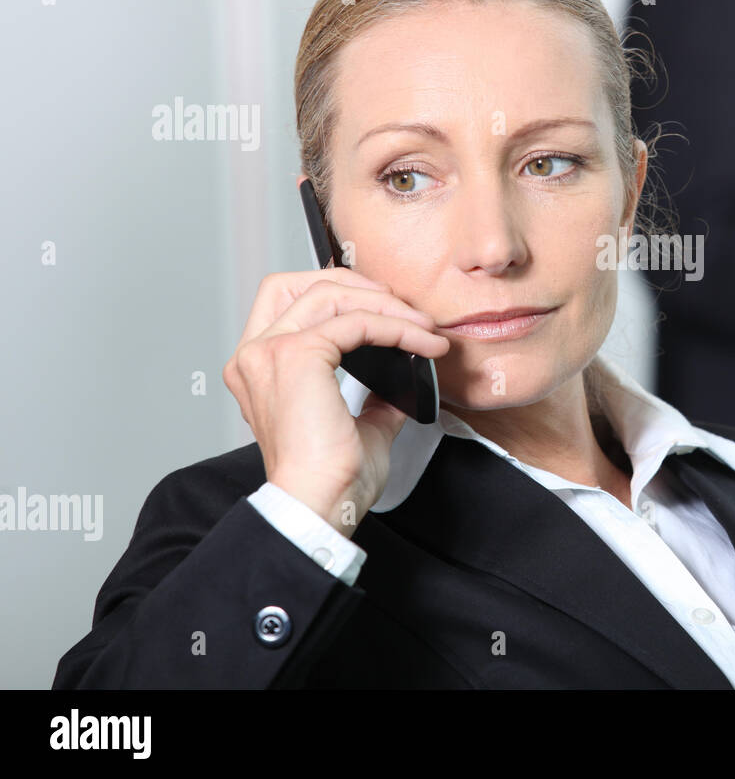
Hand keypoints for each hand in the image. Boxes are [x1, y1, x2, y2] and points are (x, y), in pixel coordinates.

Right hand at [222, 267, 449, 538]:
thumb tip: (401, 381)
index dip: (341, 292)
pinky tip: (422, 342)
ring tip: (425, 329)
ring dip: (387, 306)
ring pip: (333, 295)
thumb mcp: (359, 424)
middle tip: (406, 310)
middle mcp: (255, 355)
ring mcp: (270, 352)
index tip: (388, 310)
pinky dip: (396, 327)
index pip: (290, 300)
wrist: (322, 506)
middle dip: (360, 286)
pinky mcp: (297, 356)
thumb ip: (374, 396)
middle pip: (302, 283)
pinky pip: (356, 321)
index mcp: (260, 367)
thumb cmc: (332, 478)